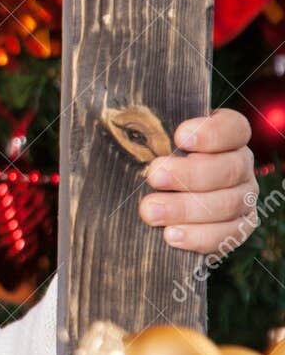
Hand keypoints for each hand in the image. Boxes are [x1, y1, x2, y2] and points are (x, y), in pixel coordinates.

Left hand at [138, 109, 257, 257]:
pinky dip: (199, 236)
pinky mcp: (237, 228)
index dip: (211, 133)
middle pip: (231, 168)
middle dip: (190, 174)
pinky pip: (228, 235)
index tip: (179, 138)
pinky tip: (171, 235)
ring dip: (186, 208)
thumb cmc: (146, 162)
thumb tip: (112, 119)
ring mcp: (242, 198)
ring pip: (228, 203)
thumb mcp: (145, 142)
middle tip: (153, 176)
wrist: (153, 206)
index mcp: (226, 138)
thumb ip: (143, 132)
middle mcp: (239, 166)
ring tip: (150, 211)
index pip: (233, 128)